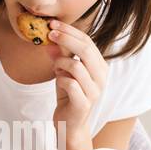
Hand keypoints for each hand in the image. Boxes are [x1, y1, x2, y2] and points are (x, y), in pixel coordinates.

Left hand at [46, 20, 107, 136]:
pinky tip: (58, 82)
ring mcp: (94, 91)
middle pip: (86, 50)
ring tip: (55, 68)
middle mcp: (101, 78)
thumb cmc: (68, 95)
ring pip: (76, 66)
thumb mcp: (63, 71)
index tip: (53, 24)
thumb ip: (60, 56)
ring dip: (60, 63)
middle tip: (49, 34)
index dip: (70, 31)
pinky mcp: (84, 104)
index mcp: (99, 66)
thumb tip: (50, 39)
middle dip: (66, 39)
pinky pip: (69, 84)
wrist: (70, 125)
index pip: (88, 42)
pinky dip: (59, 79)